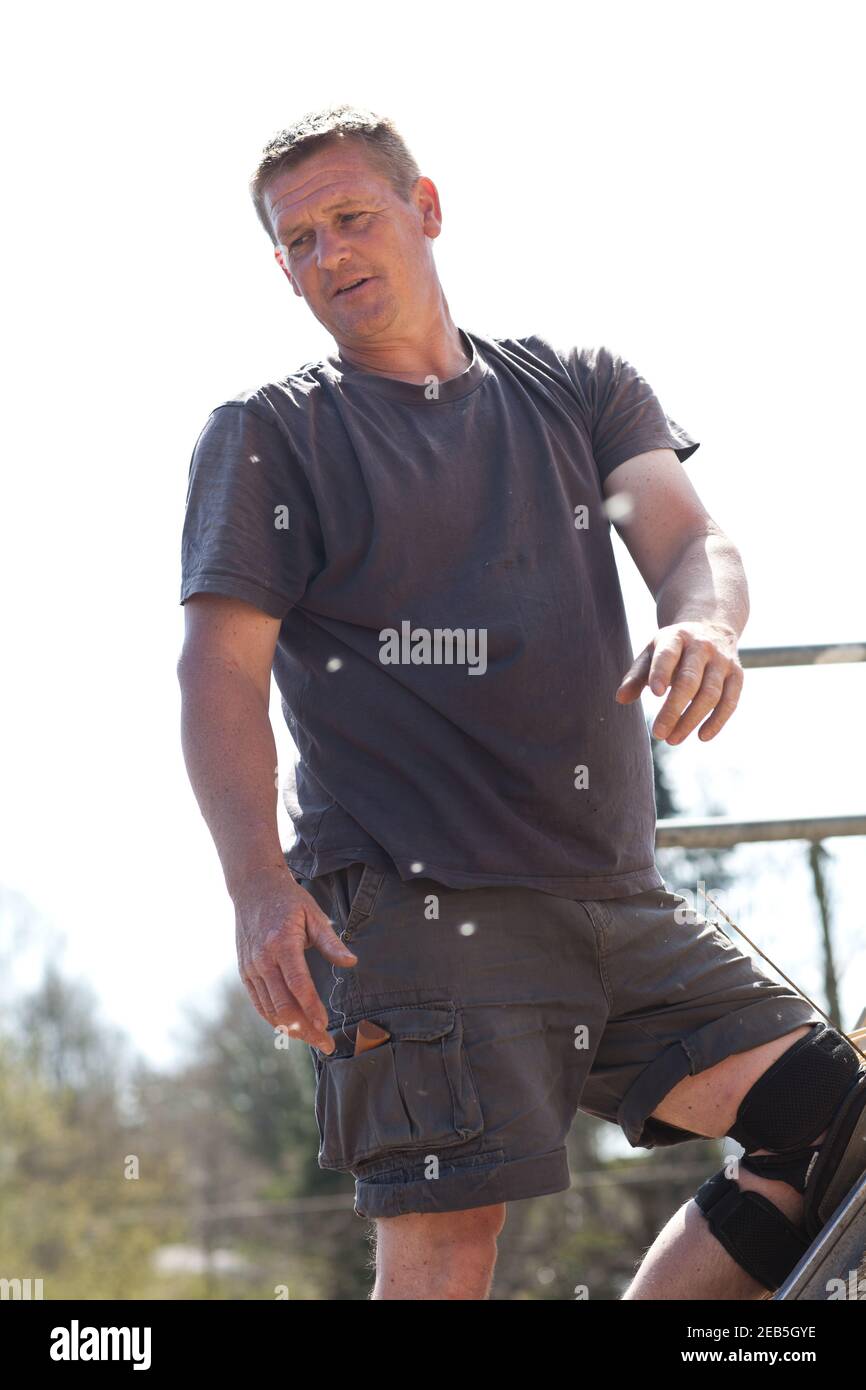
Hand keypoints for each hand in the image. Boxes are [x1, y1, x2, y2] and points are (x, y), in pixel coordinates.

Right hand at [232, 867, 357, 1051]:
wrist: (253, 887)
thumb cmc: (288, 900)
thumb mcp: (313, 914)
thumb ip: (330, 942)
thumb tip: (352, 962)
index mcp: (281, 943)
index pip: (298, 984)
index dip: (311, 1008)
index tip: (325, 1026)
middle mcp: (262, 959)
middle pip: (283, 1004)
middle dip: (305, 1028)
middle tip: (326, 1044)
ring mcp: (250, 967)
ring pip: (269, 1009)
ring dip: (291, 1029)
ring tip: (313, 1040)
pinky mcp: (245, 972)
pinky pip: (259, 1003)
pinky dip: (274, 1019)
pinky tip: (291, 1028)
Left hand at [615, 621, 743, 743]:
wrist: (711, 626)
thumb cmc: (672, 649)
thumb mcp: (651, 653)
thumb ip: (636, 676)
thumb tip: (621, 699)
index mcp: (676, 637)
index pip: (668, 655)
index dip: (661, 673)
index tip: (654, 694)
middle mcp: (702, 647)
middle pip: (689, 680)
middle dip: (674, 709)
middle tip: (658, 734)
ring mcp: (722, 661)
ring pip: (710, 694)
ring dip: (691, 720)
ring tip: (672, 739)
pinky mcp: (737, 675)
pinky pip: (730, 701)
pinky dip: (717, 721)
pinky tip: (702, 737)